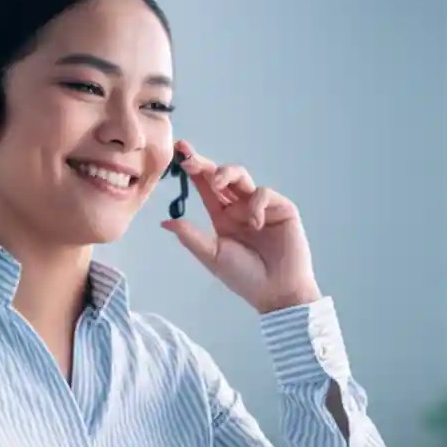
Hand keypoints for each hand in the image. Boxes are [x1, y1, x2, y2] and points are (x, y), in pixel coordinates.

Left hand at [161, 140, 321, 313]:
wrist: (276, 292)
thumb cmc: (244, 278)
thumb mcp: (213, 255)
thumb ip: (191, 236)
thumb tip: (165, 222)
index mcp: (222, 218)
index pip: (206, 188)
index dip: (194, 170)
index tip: (180, 154)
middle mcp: (240, 208)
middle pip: (221, 177)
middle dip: (204, 164)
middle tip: (189, 158)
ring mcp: (261, 207)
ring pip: (241, 177)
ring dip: (227, 174)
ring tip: (217, 182)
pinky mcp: (281, 208)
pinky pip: (264, 193)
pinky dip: (257, 204)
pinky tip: (256, 224)